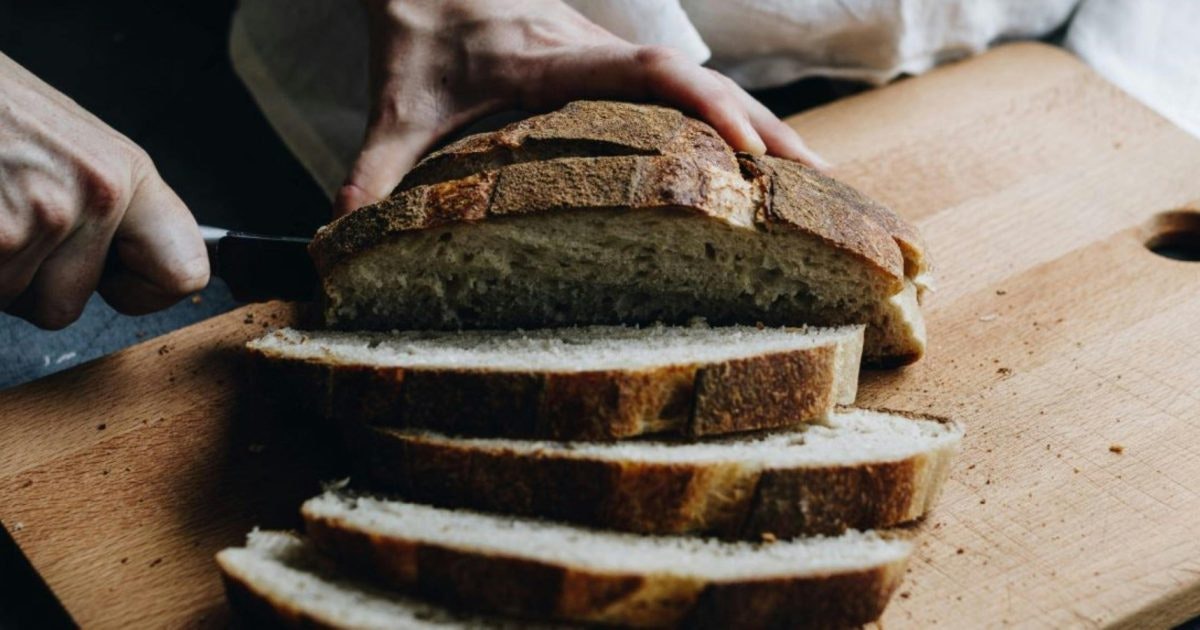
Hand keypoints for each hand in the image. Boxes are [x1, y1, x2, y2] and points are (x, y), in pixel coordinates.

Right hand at [0, 53, 207, 328]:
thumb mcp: (78, 146)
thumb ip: (113, 209)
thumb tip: (143, 264)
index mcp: (126, 175)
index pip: (184, 273)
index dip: (144, 292)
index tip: (116, 279)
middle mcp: (93, 197)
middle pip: (68, 305)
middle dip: (31, 278)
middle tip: (9, 217)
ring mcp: (37, 219)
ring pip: (14, 301)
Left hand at [337, 0, 825, 214]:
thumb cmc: (421, 25)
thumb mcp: (395, 102)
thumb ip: (374, 169)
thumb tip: (338, 241)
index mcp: (559, 60)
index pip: (650, 74)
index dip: (703, 109)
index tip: (746, 154)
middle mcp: (602, 58)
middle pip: (705, 85)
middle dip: (767, 133)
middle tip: (824, 193)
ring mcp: (615, 64)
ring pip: (708, 91)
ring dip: (764, 133)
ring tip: (818, 191)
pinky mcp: (615, 74)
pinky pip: (689, 98)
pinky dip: (734, 128)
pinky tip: (759, 172)